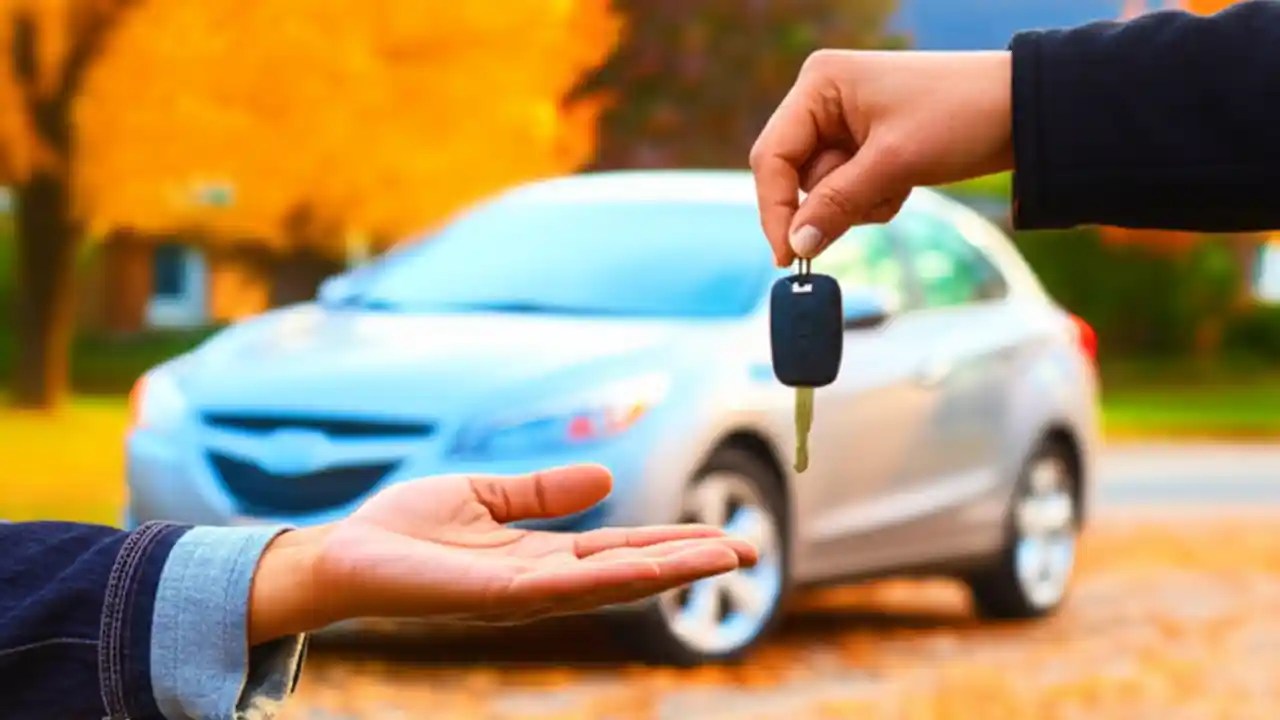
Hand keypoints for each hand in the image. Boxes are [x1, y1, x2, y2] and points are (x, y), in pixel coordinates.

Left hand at [247, 464, 756, 642]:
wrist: (343, 555)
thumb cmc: (405, 529)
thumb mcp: (485, 495)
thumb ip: (540, 492)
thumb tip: (604, 479)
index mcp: (541, 557)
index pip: (620, 549)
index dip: (671, 543)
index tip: (722, 536)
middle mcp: (541, 582)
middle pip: (628, 572)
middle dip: (688, 563)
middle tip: (750, 553)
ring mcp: (520, 595)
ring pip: (607, 584)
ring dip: (665, 571)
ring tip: (719, 558)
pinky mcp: (492, 597)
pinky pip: (558, 587)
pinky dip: (605, 578)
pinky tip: (646, 566)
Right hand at [749, 50, 1013, 265]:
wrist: (1024, 110)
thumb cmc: (962, 116)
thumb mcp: (894, 164)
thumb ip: (837, 205)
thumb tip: (796, 245)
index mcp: (820, 84)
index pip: (773, 157)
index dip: (776, 209)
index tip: (788, 255)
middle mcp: (823, 97)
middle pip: (795, 175)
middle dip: (833, 200)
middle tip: (873, 204)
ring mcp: (843, 120)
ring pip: (823, 188)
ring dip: (858, 201)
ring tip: (901, 182)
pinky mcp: (864, 142)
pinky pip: (846, 188)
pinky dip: (873, 197)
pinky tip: (906, 181)